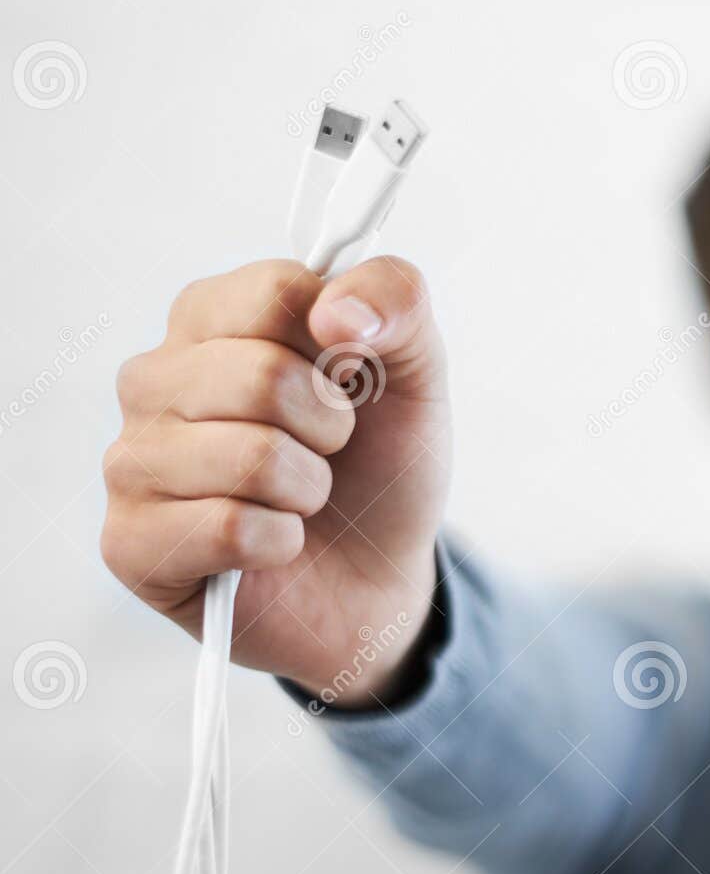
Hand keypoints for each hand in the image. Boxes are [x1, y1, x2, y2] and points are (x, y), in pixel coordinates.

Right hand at [101, 257, 450, 702]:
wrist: (377, 580)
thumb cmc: (379, 468)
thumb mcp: (416, 372)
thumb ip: (396, 301)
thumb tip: (336, 308)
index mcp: (211, 317)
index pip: (277, 293)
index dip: (343, 348)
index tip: (350, 381)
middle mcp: (153, 378)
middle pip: (261, 375)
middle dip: (331, 427)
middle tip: (329, 451)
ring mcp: (131, 459)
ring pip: (250, 457)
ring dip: (309, 490)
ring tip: (300, 498)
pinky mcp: (129, 542)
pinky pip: (228, 528)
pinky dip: (280, 542)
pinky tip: (272, 545)